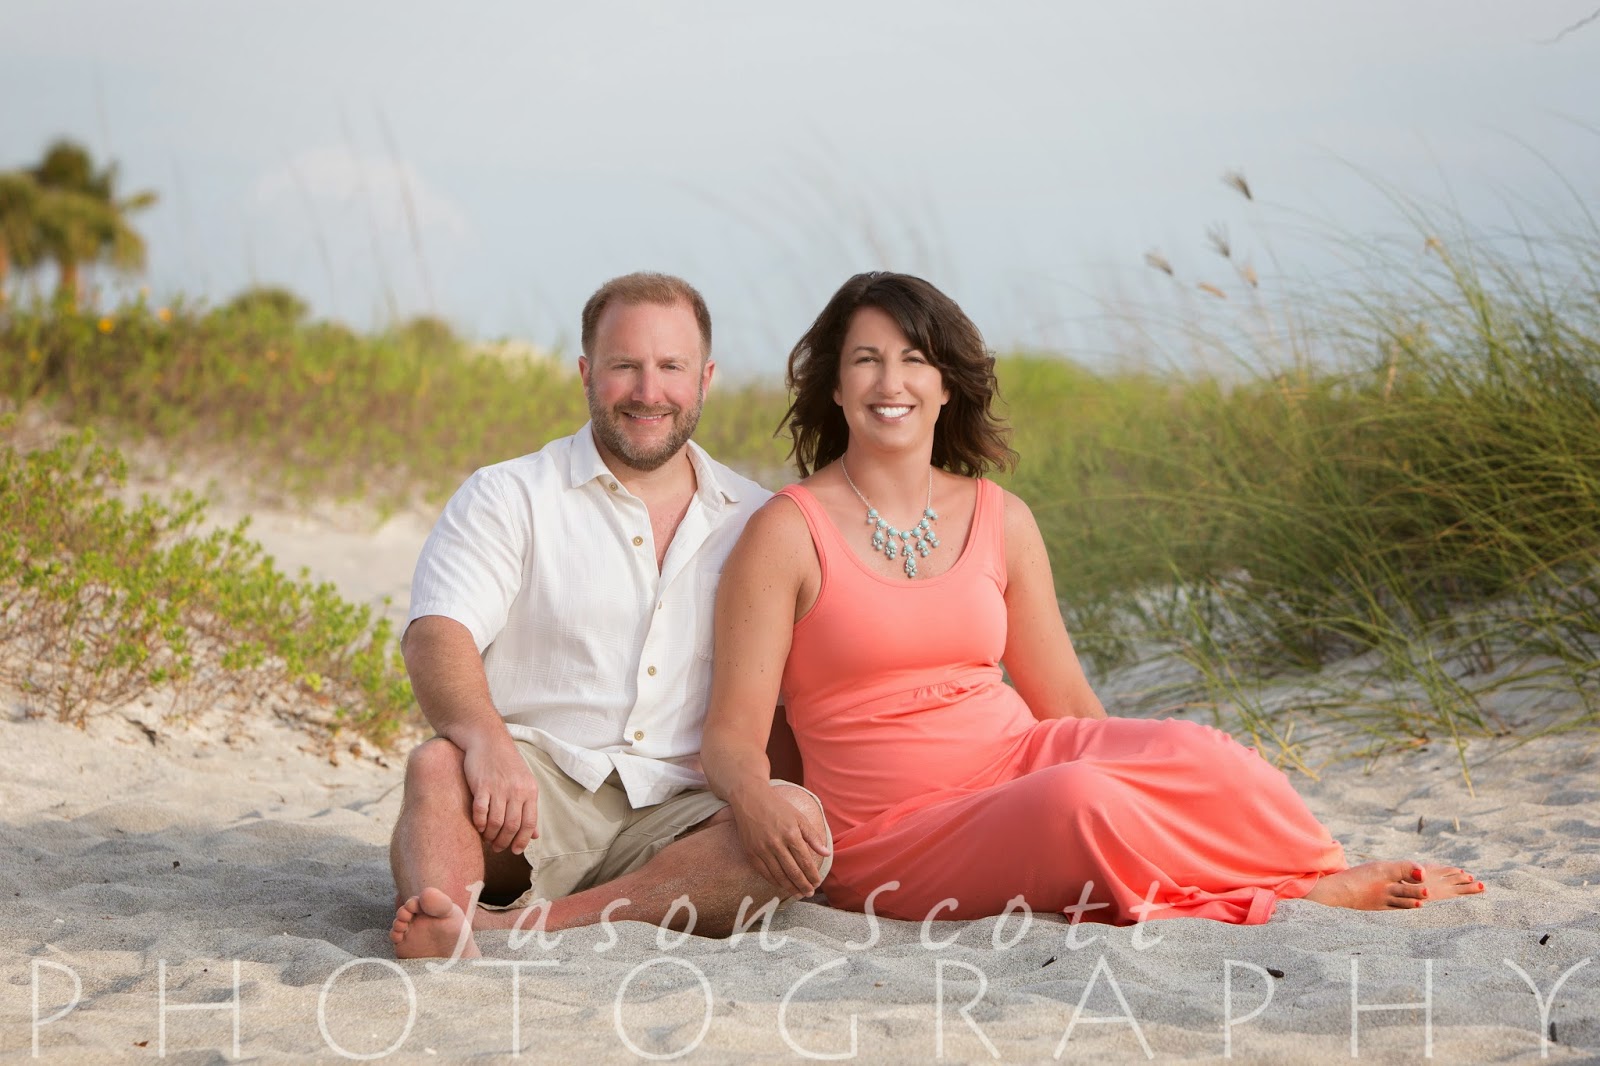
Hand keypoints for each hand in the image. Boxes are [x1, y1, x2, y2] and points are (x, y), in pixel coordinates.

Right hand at [460, 734, 539, 854]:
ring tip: (487, 839)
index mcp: (530, 790)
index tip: (515, 851)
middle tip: (497, 848)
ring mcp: (499, 787)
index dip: (522, 840)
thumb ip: (528, 808)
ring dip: (491, 835)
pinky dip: (479, 823)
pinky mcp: (481, 785)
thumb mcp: (524, 782)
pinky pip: (481, 812)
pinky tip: (478, 826)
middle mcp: (516, 790)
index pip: (529, 823)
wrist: (487, 739)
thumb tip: (535, 835)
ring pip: (496, 822)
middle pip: (512, 826)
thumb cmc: (506, 763)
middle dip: (504, 841)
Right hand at [730, 788, 830, 898]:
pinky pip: (764, 873)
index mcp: (791, 834)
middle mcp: (776, 843)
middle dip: (803, 885)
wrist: (750, 799)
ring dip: (790, 887)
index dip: (812, 875)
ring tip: (798, 893)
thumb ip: (813, 837)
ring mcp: (762, 849)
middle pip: (793, 871)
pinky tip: (782, 885)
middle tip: (809, 893)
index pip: (805, 861)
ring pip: (778, 875)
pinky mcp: (751, 853)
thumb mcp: (799, 817)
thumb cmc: (778, 807)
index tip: (817, 883)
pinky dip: (774, 882)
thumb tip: (826, 854)